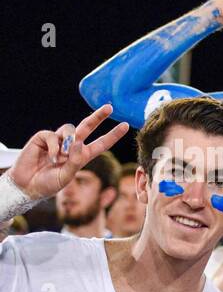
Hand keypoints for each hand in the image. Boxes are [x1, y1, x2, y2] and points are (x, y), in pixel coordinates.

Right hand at [7, 105, 129, 201]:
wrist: (28, 185)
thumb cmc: (49, 183)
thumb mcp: (68, 175)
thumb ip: (75, 160)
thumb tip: (79, 142)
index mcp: (82, 156)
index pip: (101, 143)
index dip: (113, 135)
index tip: (126, 125)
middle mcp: (72, 145)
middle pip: (87, 127)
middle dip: (98, 116)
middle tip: (109, 107)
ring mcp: (58, 140)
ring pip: (70, 129)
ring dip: (68, 143)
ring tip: (60, 158)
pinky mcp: (44, 137)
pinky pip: (53, 135)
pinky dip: (55, 147)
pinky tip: (51, 157)